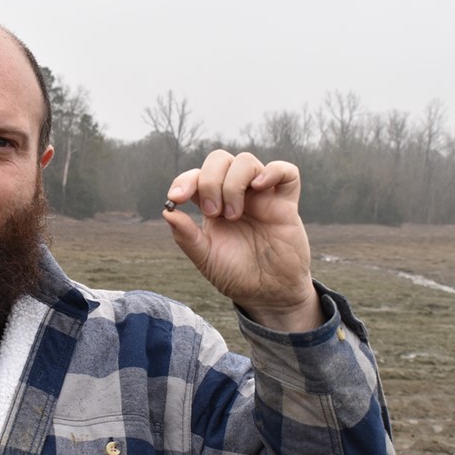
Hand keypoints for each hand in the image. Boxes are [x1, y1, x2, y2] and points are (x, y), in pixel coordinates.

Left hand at [162, 150, 322, 331]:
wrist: (268, 294)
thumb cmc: (237, 275)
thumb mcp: (205, 259)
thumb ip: (186, 236)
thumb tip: (167, 212)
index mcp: (213, 205)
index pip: (196, 177)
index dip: (184, 181)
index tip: (176, 198)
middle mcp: (236, 195)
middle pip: (220, 160)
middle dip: (210, 180)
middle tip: (213, 212)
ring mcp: (261, 197)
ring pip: (246, 161)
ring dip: (234, 183)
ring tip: (234, 215)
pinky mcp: (285, 204)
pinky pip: (286, 172)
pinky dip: (273, 171)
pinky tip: (260, 186)